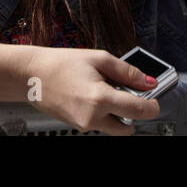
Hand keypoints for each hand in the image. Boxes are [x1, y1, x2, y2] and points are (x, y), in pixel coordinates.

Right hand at [24, 47, 160, 134]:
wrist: (31, 75)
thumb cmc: (60, 64)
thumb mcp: (99, 58)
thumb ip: (127, 72)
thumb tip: (148, 82)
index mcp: (99, 98)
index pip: (138, 110)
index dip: (152, 105)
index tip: (155, 99)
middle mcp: (92, 117)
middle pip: (128, 127)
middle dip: (134, 113)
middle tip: (130, 93)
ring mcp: (84, 125)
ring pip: (114, 128)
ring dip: (119, 114)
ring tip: (108, 91)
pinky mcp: (78, 126)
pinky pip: (100, 124)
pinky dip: (105, 113)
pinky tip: (96, 95)